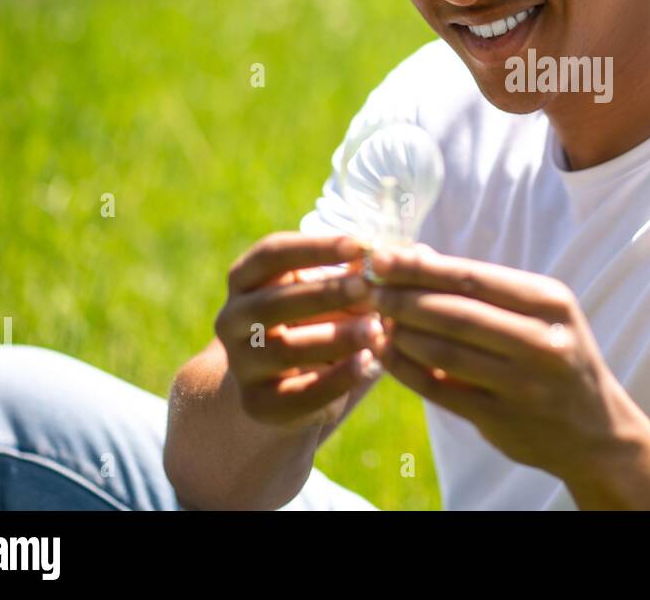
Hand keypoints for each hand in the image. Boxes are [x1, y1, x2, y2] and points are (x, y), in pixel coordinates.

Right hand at [215, 232, 387, 431]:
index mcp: (247, 278)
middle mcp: (233, 318)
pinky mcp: (258, 404)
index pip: (272, 253)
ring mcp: (242, 363)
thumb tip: (417, 252)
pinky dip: (336, 380)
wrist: (290, 383)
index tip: (361, 246)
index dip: (315, 248)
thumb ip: (367, 273)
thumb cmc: (323, 319)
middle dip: (326, 293)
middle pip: (274, 302)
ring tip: (377, 331)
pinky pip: (297, 394)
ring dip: (334, 338)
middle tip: (369, 289)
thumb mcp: (339, 292)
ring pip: (284, 349)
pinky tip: (369, 364)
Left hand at [367, 244, 639, 481]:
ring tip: (374, 319)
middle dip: (403, 298)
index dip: (421, 268)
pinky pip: (440, 390)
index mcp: (550, 302)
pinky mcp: (503, 419)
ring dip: (401, 333)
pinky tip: (385, 353)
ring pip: (445, 352)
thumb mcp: (537, 313)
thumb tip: (416, 254)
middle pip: (456, 313)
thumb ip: (480, 288)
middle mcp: (542, 340)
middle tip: (368, 288)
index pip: (474, 277)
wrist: (596, 429)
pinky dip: (406, 370)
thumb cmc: (554, 356)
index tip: (382, 257)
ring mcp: (523, 383)